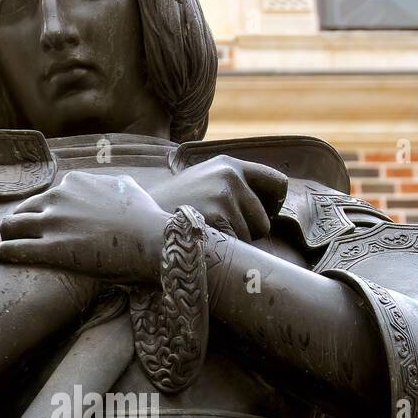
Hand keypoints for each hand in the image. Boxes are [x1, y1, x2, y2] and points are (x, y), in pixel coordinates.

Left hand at [0, 170, 168, 285]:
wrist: (153, 240)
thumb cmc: (145, 217)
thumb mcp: (126, 187)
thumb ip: (108, 184)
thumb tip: (110, 186)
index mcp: (73, 182)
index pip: (45, 196)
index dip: (42, 213)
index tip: (40, 225)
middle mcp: (59, 197)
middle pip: (22, 210)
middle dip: (18, 225)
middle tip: (16, 240)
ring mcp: (54, 223)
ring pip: (11, 226)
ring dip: (6, 237)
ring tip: (3, 249)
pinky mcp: (53, 248)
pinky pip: (14, 249)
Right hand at [150, 155, 286, 241]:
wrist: (139, 221)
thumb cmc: (172, 208)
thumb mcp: (202, 183)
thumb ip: (233, 187)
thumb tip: (269, 208)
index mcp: (229, 165)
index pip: (277, 183)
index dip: (273, 205)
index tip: (261, 215)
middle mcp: (230, 176)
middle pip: (265, 220)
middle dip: (249, 232)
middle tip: (218, 231)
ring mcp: (224, 197)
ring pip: (252, 237)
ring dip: (233, 243)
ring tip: (205, 234)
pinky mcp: (219, 219)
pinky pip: (238, 247)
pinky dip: (223, 252)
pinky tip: (202, 242)